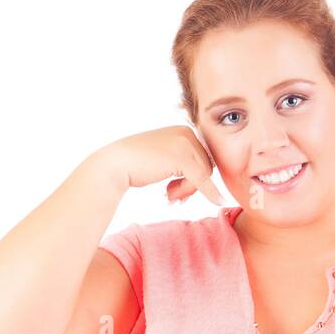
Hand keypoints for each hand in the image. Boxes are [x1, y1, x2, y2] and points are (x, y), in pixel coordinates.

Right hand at [106, 126, 225, 205]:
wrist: (115, 165)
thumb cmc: (136, 165)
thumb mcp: (164, 159)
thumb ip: (183, 162)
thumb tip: (207, 180)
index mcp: (183, 131)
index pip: (202, 158)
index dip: (194, 178)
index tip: (174, 188)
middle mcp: (186, 132)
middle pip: (206, 166)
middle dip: (191, 185)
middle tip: (171, 195)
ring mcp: (185, 144)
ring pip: (204, 175)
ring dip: (187, 190)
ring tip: (168, 195)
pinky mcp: (183, 159)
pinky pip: (203, 180)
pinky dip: (212, 193)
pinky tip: (219, 203)